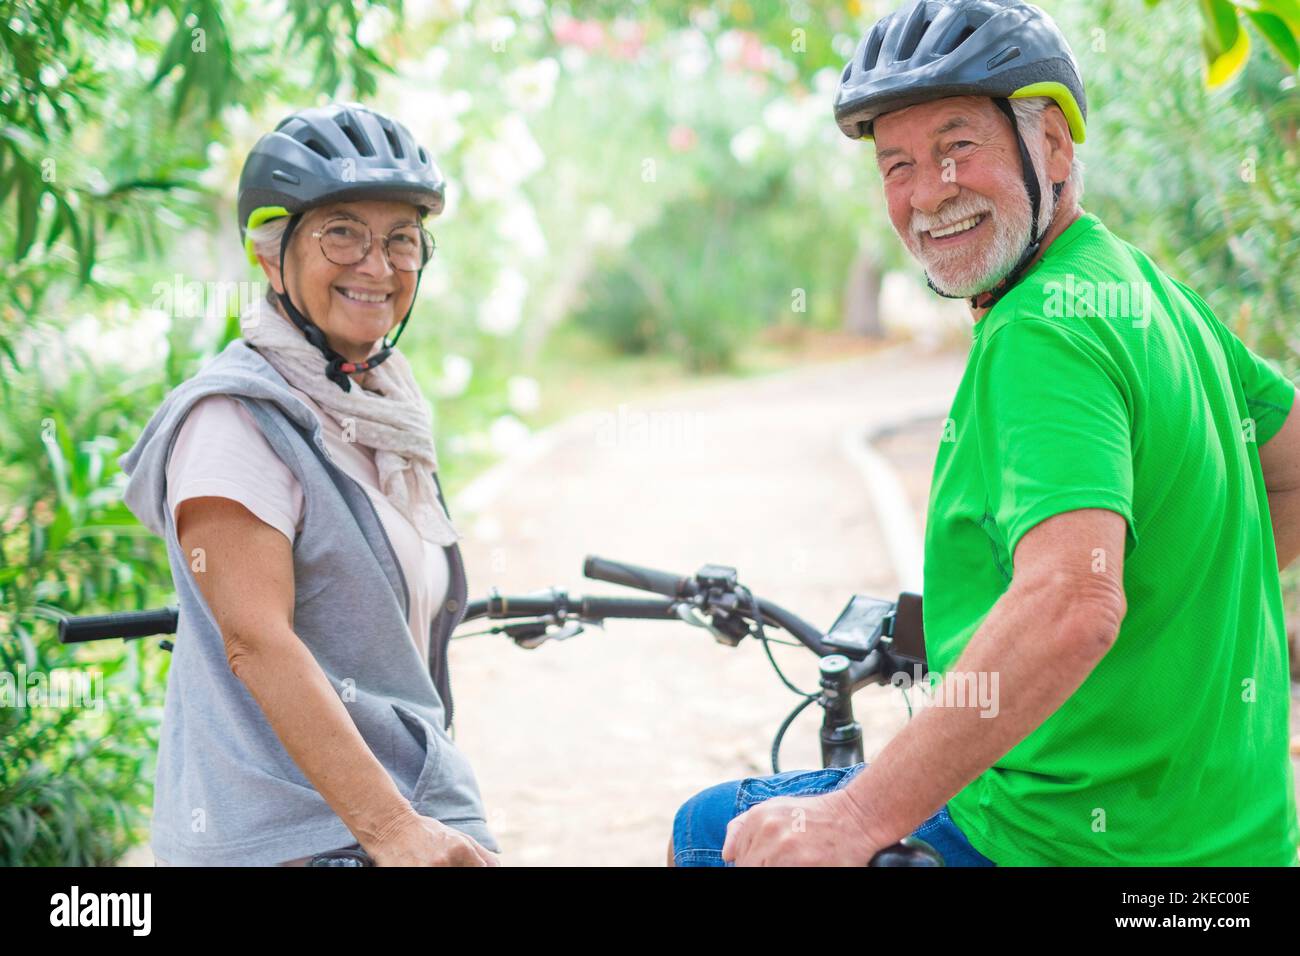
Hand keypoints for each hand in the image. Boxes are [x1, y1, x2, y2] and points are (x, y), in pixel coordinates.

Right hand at [367, 812, 500, 866]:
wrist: (392, 827)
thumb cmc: (427, 833)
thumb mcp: (458, 837)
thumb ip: (481, 854)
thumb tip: (496, 868)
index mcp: (461, 849)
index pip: (481, 871)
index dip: (478, 871)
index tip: (469, 868)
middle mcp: (446, 861)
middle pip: (467, 875)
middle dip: (460, 871)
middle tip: (448, 864)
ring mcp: (428, 870)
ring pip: (449, 878)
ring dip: (447, 871)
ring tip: (433, 863)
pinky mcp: (411, 875)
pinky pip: (431, 880)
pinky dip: (429, 875)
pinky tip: (424, 866)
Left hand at [721, 789, 883, 865]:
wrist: (854, 817)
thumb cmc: (813, 815)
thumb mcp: (774, 808)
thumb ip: (743, 827)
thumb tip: (727, 855)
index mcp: (758, 818)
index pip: (739, 859)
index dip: (751, 865)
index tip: (767, 861)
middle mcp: (768, 832)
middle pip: (749, 868)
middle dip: (762, 868)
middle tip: (784, 861)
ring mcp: (785, 851)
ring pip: (761, 871)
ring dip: (778, 869)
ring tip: (796, 861)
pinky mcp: (803, 865)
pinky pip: (781, 875)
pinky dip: (790, 871)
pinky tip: (803, 864)